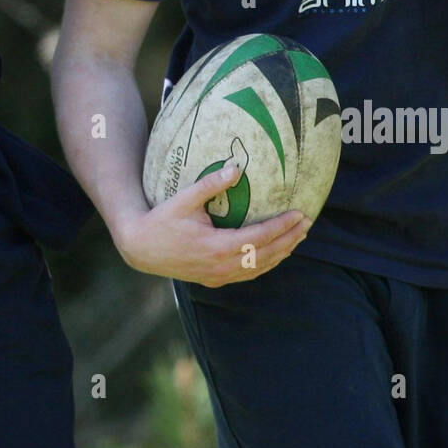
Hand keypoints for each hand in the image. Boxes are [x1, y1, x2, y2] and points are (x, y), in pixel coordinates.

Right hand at [113, 164, 310, 286]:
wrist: (140, 248)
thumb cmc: (161, 220)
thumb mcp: (184, 199)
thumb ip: (211, 184)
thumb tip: (236, 167)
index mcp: (217, 246)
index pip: (260, 237)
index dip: (282, 227)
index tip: (300, 214)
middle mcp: (221, 266)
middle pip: (266, 255)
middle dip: (289, 239)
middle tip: (307, 224)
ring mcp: (218, 276)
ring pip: (259, 268)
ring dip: (281, 253)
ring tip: (298, 237)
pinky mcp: (214, 279)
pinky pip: (247, 274)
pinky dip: (265, 264)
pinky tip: (275, 254)